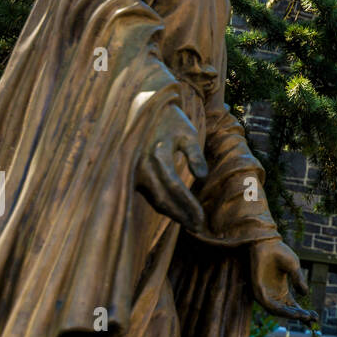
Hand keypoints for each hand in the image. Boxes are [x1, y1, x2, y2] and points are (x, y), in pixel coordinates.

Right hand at [134, 105, 209, 234]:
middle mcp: (142, 166)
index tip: (202, 219)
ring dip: (173, 214)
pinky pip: (150, 194)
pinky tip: (178, 212)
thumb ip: (195, 154)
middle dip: (182, 215)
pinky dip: (164, 205)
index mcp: (156, 154)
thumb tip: (202, 177)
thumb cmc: (171, 120)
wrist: (145, 109)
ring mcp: (135, 172)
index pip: (174, 186)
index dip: (188, 205)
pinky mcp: (134, 175)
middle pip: (163, 198)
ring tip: (191, 224)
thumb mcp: (187, 132)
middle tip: (198, 227)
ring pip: (155, 200)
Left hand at [250, 238, 315, 322]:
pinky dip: (278, 309)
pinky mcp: (257, 290)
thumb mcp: (293, 267)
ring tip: (302, 315)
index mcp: (282, 291)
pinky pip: (268, 304)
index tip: (315, 317)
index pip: (293, 307)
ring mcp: (265, 294)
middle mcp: (273, 295)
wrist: (266, 243)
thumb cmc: (279, 253)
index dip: (303, 313)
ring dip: (289, 315)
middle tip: (310, 319)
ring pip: (277, 310)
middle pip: (286, 311)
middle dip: (298, 316)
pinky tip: (289, 310)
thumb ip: (298, 280)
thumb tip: (305, 294)